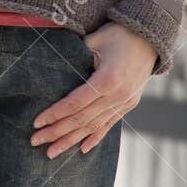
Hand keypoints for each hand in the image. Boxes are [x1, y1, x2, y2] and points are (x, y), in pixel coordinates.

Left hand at [30, 21, 157, 158]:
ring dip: (71, 141)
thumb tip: (53, 67)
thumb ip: (76, 55)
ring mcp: (125, 102)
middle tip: (35, 141)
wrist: (150, 37)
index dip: (55, 114)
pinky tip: (82, 150)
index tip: (37, 122)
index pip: (75, 103)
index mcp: (107, 80)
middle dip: (57, 132)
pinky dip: (94, 137)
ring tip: (52, 152)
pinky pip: (109, 125)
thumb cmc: (118, 34)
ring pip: (94, 127)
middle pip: (82, 119)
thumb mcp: (95, 40)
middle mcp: (117, 95)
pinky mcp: (129, 104)